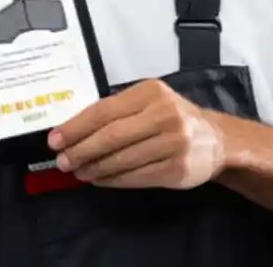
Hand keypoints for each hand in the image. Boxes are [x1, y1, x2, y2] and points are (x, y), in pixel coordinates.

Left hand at [49, 79, 225, 189]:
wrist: (217, 140)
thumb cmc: (174, 118)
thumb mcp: (149, 102)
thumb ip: (117, 111)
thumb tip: (73, 131)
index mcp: (151, 92)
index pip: (104, 110)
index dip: (76, 127)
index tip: (55, 140)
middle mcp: (164, 115)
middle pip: (111, 136)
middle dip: (81, 150)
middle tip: (62, 161)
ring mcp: (173, 143)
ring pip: (122, 159)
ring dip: (94, 168)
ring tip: (79, 172)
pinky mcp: (177, 169)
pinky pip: (136, 176)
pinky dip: (113, 180)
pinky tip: (100, 179)